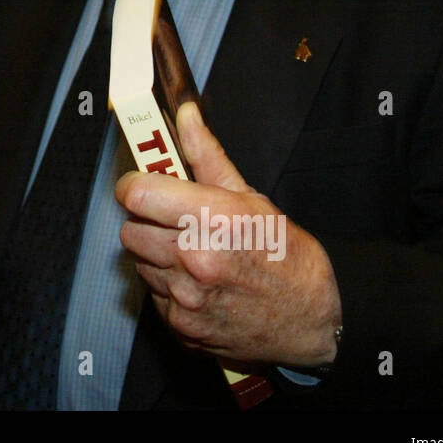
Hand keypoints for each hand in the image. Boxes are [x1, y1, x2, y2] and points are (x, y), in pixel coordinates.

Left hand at [115, 102, 342, 367]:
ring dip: (157, 255)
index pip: (137, 195)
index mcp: (213, 220)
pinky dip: (168, 287)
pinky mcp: (180, 326)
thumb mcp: (253, 199)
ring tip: (192, 254)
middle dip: (147, 222)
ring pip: (140, 263)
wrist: (312, 323)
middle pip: (130, 230)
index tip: (143, 185)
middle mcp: (194, 260)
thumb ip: (208, 156)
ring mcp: (185, 298)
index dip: (135, 186)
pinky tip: (198, 283)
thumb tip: (185, 117)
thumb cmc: (288, 258)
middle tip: (175, 221)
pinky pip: (154, 295)